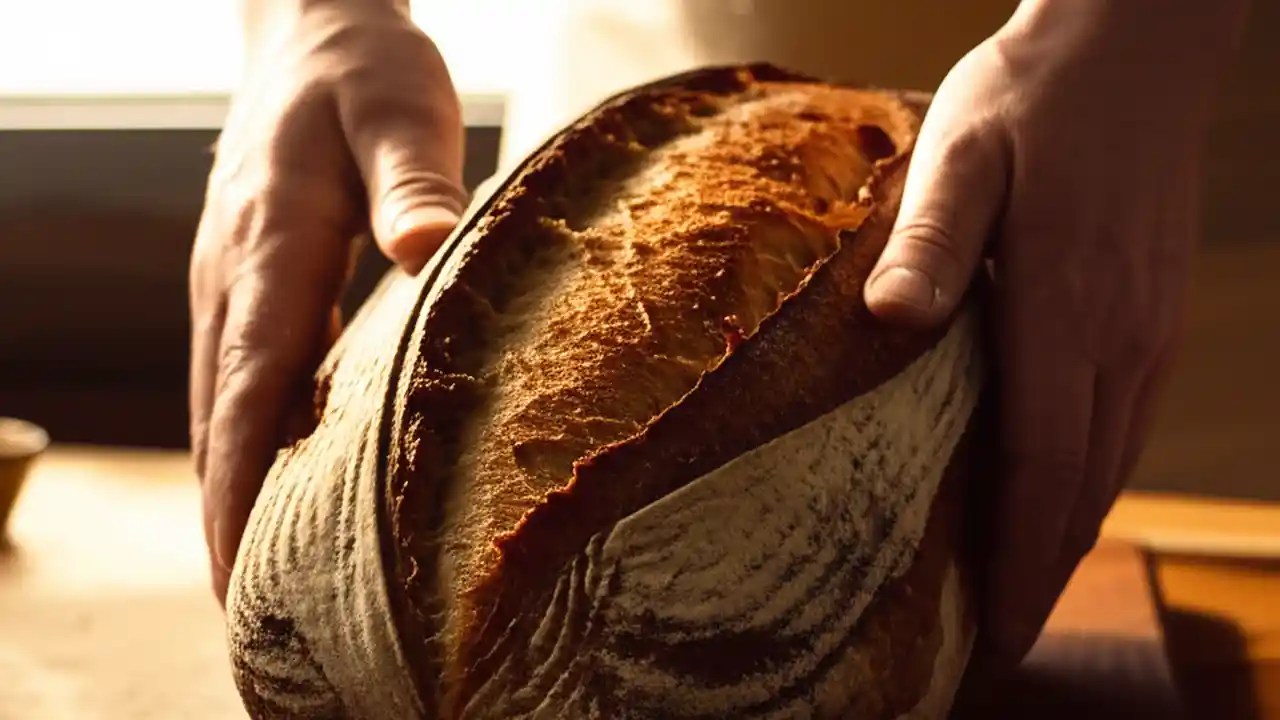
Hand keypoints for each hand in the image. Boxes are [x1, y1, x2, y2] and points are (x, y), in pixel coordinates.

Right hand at [189, 0, 466, 604]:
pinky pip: (234, 380)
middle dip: (229, 517)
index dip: (246, 484)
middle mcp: (234, 276)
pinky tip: (267, 485)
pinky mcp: (244, 282)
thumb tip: (423, 251)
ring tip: (254, 579)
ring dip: (229, 491)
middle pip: (224, 417)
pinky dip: (242, 444)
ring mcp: (229, 281)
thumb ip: (415, 177)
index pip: (255, 384)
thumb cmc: (365, 69)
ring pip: (220, 406)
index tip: (243, 571)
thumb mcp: (401, 104)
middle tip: (252, 617)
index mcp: (273, 243)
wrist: (309, 28)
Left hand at [863, 0, 1246, 662]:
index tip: (991, 633)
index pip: (1039, 466)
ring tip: (1021, 593)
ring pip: (1111, 464)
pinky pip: (1125, 424)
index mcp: (1063, 308)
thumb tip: (890, 317)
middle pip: (1081, 487)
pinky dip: (1090, 482)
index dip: (1016, 559)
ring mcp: (1147, 329)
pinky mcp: (1154, 314)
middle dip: (1040, 574)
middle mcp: (1118, 337)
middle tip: (995, 645)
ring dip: (1067, 536)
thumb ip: (929, 239)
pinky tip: (1062, 497)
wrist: (1132, 48)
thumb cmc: (1031, 101)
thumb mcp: (961, 153)